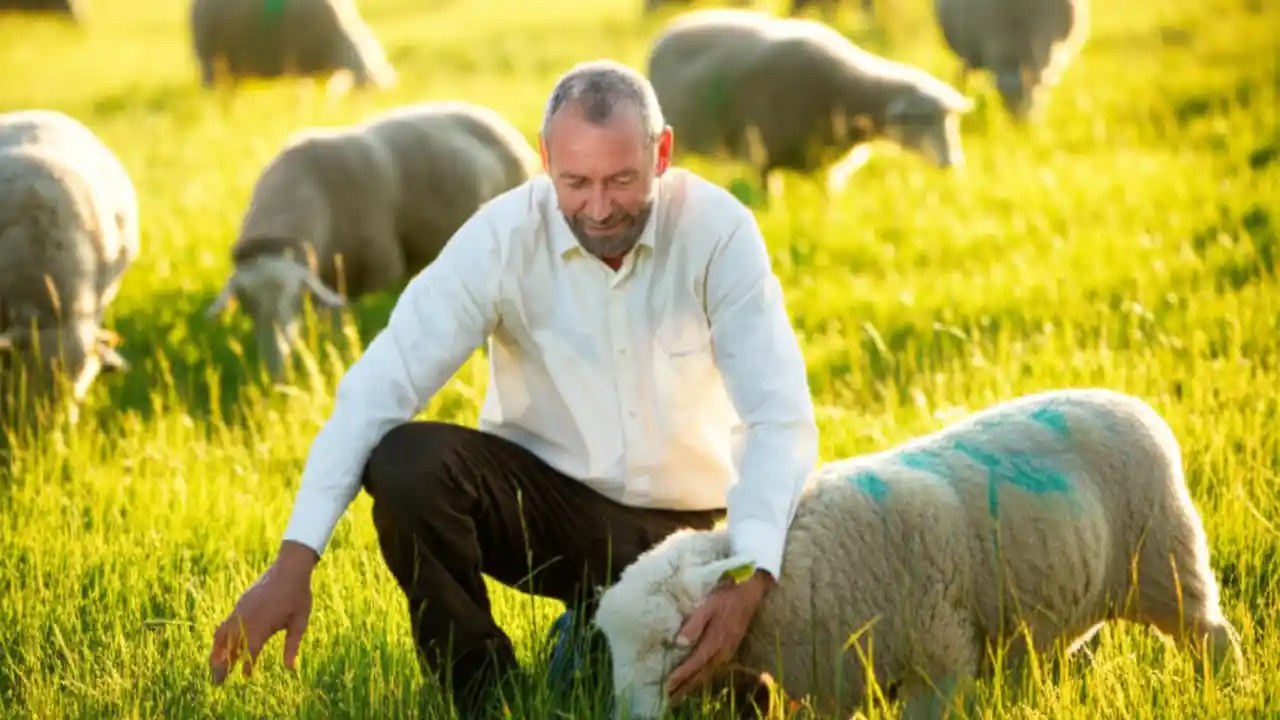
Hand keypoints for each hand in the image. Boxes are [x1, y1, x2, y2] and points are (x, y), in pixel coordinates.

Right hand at [209, 541, 317, 683]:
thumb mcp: (300, 621)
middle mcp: (247, 618)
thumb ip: (292, 645)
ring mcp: (241, 610)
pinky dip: (221, 638)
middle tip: (218, 683)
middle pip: (229, 646)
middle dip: (222, 665)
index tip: (246, 677)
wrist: (289, 567)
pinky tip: (222, 648)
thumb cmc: (298, 595)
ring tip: (215, 668)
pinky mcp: (240, 604)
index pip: (250, 650)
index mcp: (262, 624)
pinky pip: (225, 624)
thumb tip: (290, 668)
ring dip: (217, 652)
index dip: (247, 665)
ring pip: (222, 635)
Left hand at [665, 570, 774, 703]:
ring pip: (708, 673)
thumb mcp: (707, 605)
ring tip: (679, 693)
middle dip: (685, 687)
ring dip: (693, 685)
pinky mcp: (730, 648)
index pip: (694, 663)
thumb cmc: (725, 595)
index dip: (680, 675)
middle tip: (669, 698)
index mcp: (715, 641)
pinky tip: (696, 678)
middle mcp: (722, 651)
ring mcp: (728, 651)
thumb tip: (679, 643)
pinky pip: (714, 668)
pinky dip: (702, 677)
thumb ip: (694, 624)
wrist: (750, 592)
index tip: (666, 685)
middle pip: (701, 674)